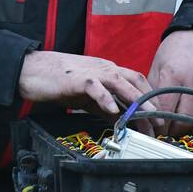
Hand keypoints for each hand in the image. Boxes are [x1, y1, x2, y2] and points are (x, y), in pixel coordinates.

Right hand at [16, 51, 151, 117]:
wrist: (32, 70)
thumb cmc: (59, 81)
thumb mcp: (87, 95)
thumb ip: (104, 105)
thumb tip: (121, 120)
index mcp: (108, 71)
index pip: (136, 83)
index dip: (151, 100)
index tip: (159, 119)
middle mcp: (104, 69)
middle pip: (134, 81)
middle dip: (150, 102)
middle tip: (160, 123)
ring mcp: (91, 72)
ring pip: (120, 82)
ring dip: (136, 99)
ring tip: (147, 116)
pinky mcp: (76, 79)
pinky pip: (94, 87)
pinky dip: (105, 98)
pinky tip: (113, 111)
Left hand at [145, 30, 192, 137]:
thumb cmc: (174, 52)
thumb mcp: (156, 67)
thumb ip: (152, 92)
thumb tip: (146, 117)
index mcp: (174, 74)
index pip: (166, 110)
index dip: (160, 125)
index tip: (156, 131)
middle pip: (186, 119)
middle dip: (174, 130)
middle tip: (168, 132)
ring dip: (191, 128)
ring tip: (181, 127)